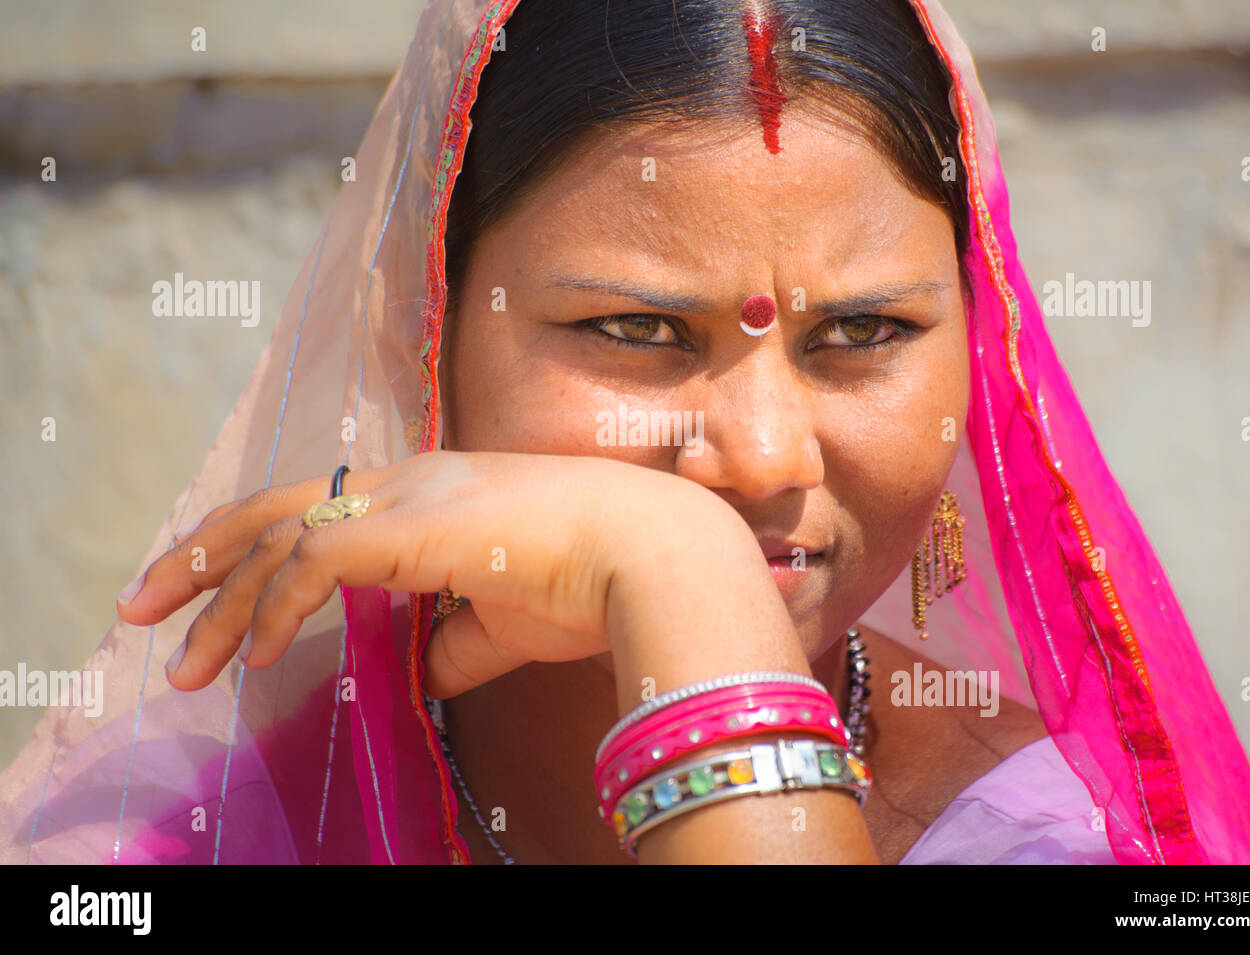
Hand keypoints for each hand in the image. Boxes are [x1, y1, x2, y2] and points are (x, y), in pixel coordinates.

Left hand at [115, 451, 772, 696]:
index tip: (215, 600)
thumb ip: (450, 640)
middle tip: (140, 605)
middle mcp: (405, 482)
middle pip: (275, 506)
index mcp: (428, 494)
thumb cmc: (595, 579)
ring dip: (223, 600)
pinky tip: (257, 652)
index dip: (255, 550)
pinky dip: (276, 608)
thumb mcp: (504, 621)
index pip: (318, 509)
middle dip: (201, 557)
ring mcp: (404, 497)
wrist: (652, 554)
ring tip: (180, 660)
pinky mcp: (407, 525)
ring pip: (280, 535)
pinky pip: (313, 561)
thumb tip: (415, 668)